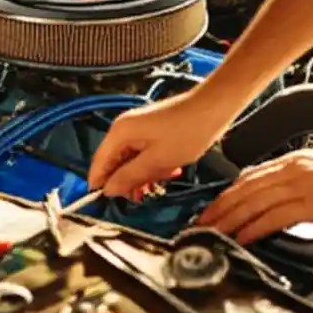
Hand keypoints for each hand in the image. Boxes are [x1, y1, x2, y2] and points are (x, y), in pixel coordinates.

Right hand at [88, 92, 234, 198]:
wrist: (214, 107)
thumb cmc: (186, 134)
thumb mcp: (157, 161)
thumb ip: (130, 176)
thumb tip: (107, 190)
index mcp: (119, 133)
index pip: (99, 164)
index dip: (101, 185)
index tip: (109, 205)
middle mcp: (124, 129)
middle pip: (114, 163)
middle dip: (128, 181)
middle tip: (145, 195)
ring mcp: (138, 129)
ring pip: (131, 160)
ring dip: (144, 175)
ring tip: (162, 181)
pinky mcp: (152, 130)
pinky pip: (144, 153)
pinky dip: (153, 165)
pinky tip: (170, 171)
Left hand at [196, 145, 312, 243]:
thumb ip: (302, 185)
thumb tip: (286, 202)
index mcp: (293, 162)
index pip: (248, 178)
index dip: (225, 196)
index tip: (211, 210)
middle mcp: (291, 170)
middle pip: (242, 191)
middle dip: (216, 210)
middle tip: (197, 226)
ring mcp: (300, 185)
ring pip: (251, 203)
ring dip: (226, 221)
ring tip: (209, 236)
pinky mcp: (311, 202)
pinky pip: (273, 217)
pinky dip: (252, 228)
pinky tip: (240, 239)